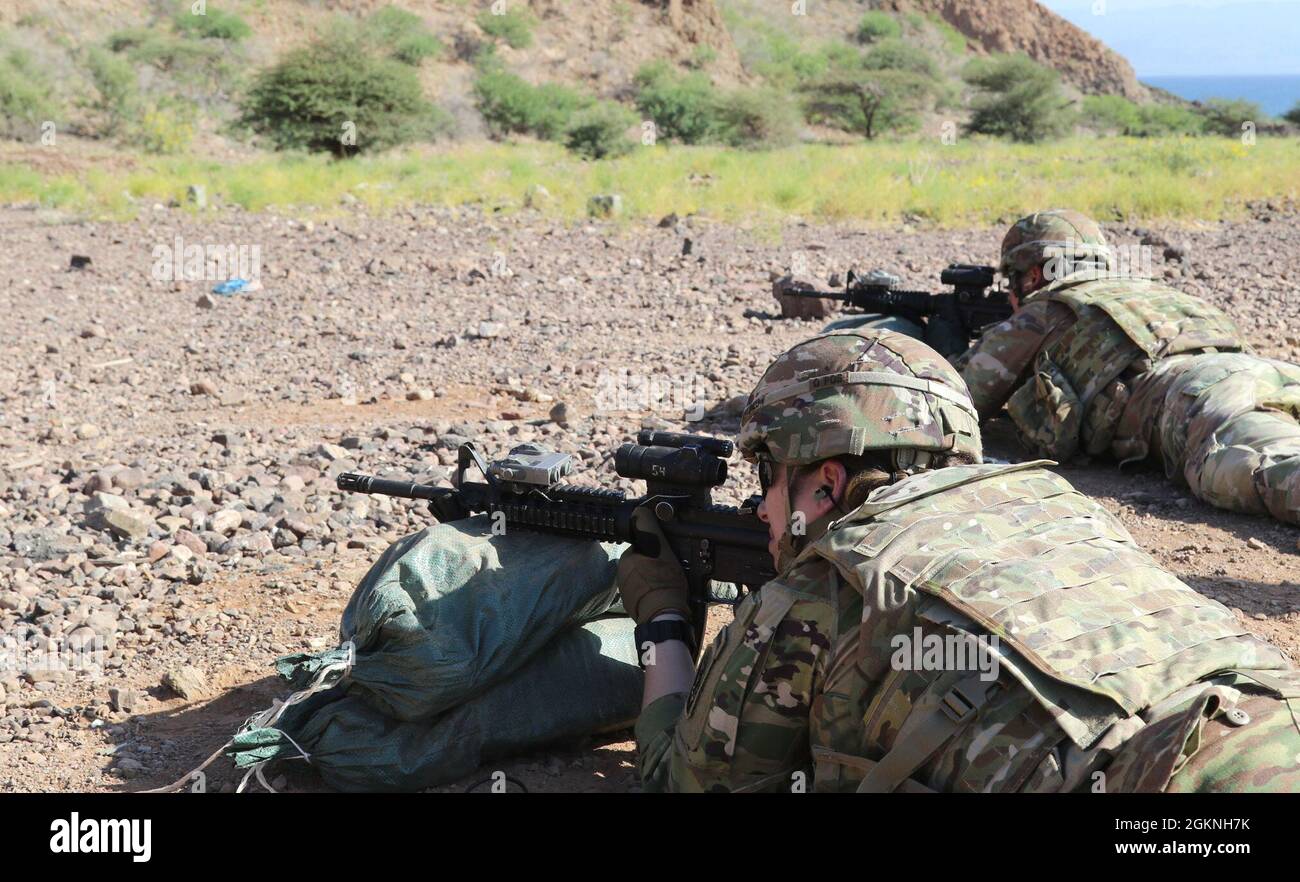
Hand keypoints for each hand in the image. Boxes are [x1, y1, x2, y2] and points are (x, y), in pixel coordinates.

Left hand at [616, 507, 688, 625]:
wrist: (664, 615)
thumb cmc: (664, 582)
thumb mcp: (661, 549)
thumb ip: (649, 529)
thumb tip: (639, 511)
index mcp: (626, 560)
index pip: (642, 548)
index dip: (656, 550)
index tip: (666, 557)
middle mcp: (621, 575)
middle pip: (643, 562)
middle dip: (654, 564)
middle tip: (669, 570)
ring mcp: (626, 591)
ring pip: (643, 577)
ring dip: (654, 579)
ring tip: (668, 584)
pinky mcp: (632, 605)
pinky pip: (643, 592)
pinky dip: (652, 592)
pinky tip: (663, 594)